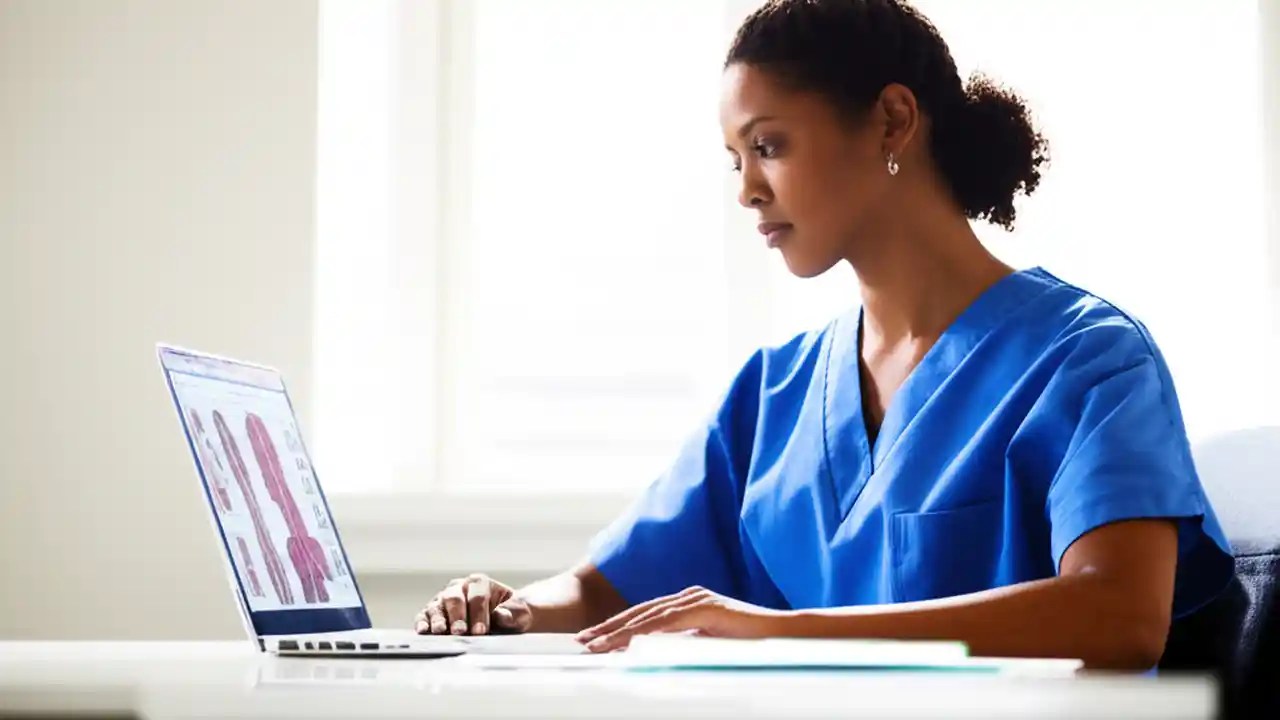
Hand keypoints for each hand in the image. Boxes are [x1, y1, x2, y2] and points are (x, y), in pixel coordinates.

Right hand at [414, 573, 531, 635]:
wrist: (503, 618)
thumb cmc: (511, 614)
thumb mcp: (519, 613)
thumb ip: (514, 612)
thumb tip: (501, 615)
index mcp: (480, 582)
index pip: (477, 596)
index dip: (479, 614)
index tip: (481, 632)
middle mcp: (459, 587)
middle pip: (454, 598)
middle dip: (457, 615)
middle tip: (460, 632)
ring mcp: (443, 599)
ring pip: (437, 605)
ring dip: (438, 619)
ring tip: (440, 631)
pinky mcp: (432, 612)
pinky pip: (424, 615)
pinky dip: (422, 622)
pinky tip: (422, 630)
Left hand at [574, 586, 784, 652]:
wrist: (783, 635)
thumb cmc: (750, 644)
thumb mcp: (707, 644)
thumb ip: (683, 644)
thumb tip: (650, 654)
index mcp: (688, 603)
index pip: (644, 615)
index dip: (615, 627)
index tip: (592, 639)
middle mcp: (689, 595)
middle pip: (639, 612)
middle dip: (607, 628)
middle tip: (581, 641)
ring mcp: (698, 598)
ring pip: (649, 617)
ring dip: (619, 632)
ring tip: (596, 645)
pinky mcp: (708, 607)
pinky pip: (670, 621)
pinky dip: (647, 631)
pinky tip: (629, 641)